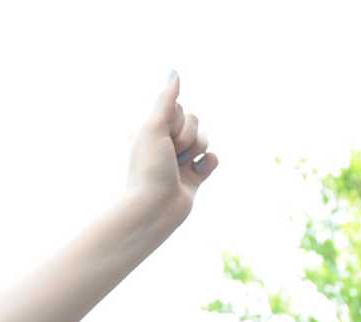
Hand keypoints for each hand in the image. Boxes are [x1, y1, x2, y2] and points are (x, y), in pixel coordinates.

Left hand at [124, 74, 217, 224]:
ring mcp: (180, 160)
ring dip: (195, 151)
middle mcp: (165, 143)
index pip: (178, 108)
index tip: (161, 139)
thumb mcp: (153, 127)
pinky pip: (212, 159)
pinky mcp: (194, 177)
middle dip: (186, 137)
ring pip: (204, 139)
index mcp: (152, 129)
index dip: (174, 122)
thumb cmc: (148, 168)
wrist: (154, 210)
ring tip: (179, 169)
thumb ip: (166, 99)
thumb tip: (173, 72)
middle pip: (194, 122)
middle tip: (170, 157)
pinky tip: (196, 173)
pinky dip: (207, 164)